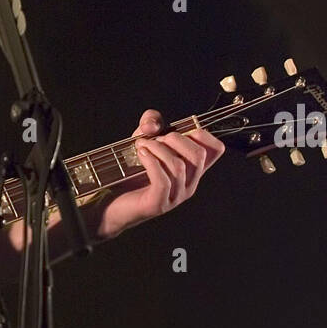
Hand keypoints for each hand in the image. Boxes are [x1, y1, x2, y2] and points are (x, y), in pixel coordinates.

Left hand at [96, 109, 224, 239]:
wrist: (110, 202)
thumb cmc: (130, 173)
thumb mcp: (143, 139)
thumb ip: (151, 123)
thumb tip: (153, 124)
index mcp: (192, 169)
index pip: (216, 150)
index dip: (203, 133)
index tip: (181, 129)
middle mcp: (188, 184)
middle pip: (199, 155)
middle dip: (176, 138)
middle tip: (155, 138)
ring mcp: (175, 196)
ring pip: (178, 166)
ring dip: (158, 148)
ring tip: (141, 144)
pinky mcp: (158, 204)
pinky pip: (163, 180)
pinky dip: (151, 161)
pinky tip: (140, 154)